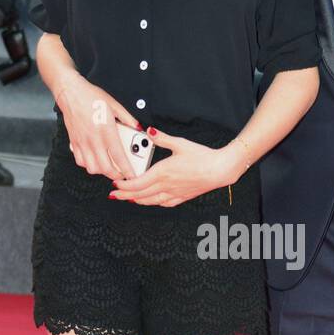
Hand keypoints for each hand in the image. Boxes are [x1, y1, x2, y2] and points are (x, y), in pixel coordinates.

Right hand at [56, 76, 141, 178]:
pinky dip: (89, 165)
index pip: (118, 156)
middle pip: (105, 167)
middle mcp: (93, 139)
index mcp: (106, 130)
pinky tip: (95, 160)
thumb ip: (127, 118)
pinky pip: (81, 161)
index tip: (133, 176)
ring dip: (102, 171)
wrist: (70, 92)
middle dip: (116, 175)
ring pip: (92, 168)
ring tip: (109, 167)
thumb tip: (138, 127)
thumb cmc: (91, 96)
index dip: (127, 169)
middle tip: (123, 174)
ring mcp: (82, 142)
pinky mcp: (74, 142)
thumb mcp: (114, 104)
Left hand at [110, 127, 239, 205]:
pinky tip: (149, 201)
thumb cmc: (202, 157)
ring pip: (150, 201)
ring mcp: (174, 193)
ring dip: (136, 200)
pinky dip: (152, 203)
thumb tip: (149, 131)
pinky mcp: (182, 197)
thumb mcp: (180, 143)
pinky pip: (163, 203)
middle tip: (114, 195)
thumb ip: (162, 138)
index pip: (137, 183)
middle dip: (125, 195)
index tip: (115, 183)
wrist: (220, 169)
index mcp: (163, 172)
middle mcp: (166, 185)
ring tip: (127, 198)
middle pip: (140, 194)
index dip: (124, 185)